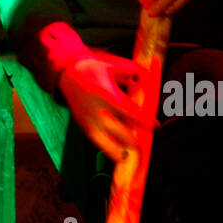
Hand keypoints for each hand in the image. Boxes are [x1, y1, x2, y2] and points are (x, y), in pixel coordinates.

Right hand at [56, 45, 155, 162]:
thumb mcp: (112, 66)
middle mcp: (98, 111)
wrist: (67, 75)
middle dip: (135, 142)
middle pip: (122, 133)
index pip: (131, 113)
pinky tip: (120, 155)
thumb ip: (132, 71)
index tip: (154, 127)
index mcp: (107, 95)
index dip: (145, 122)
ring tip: (131, 153)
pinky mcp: (84, 127)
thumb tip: (148, 78)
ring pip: (108, 145)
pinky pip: (98, 144)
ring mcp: (89, 121)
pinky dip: (110, 151)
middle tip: (144, 142)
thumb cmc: (93, 70)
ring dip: (122, 150)